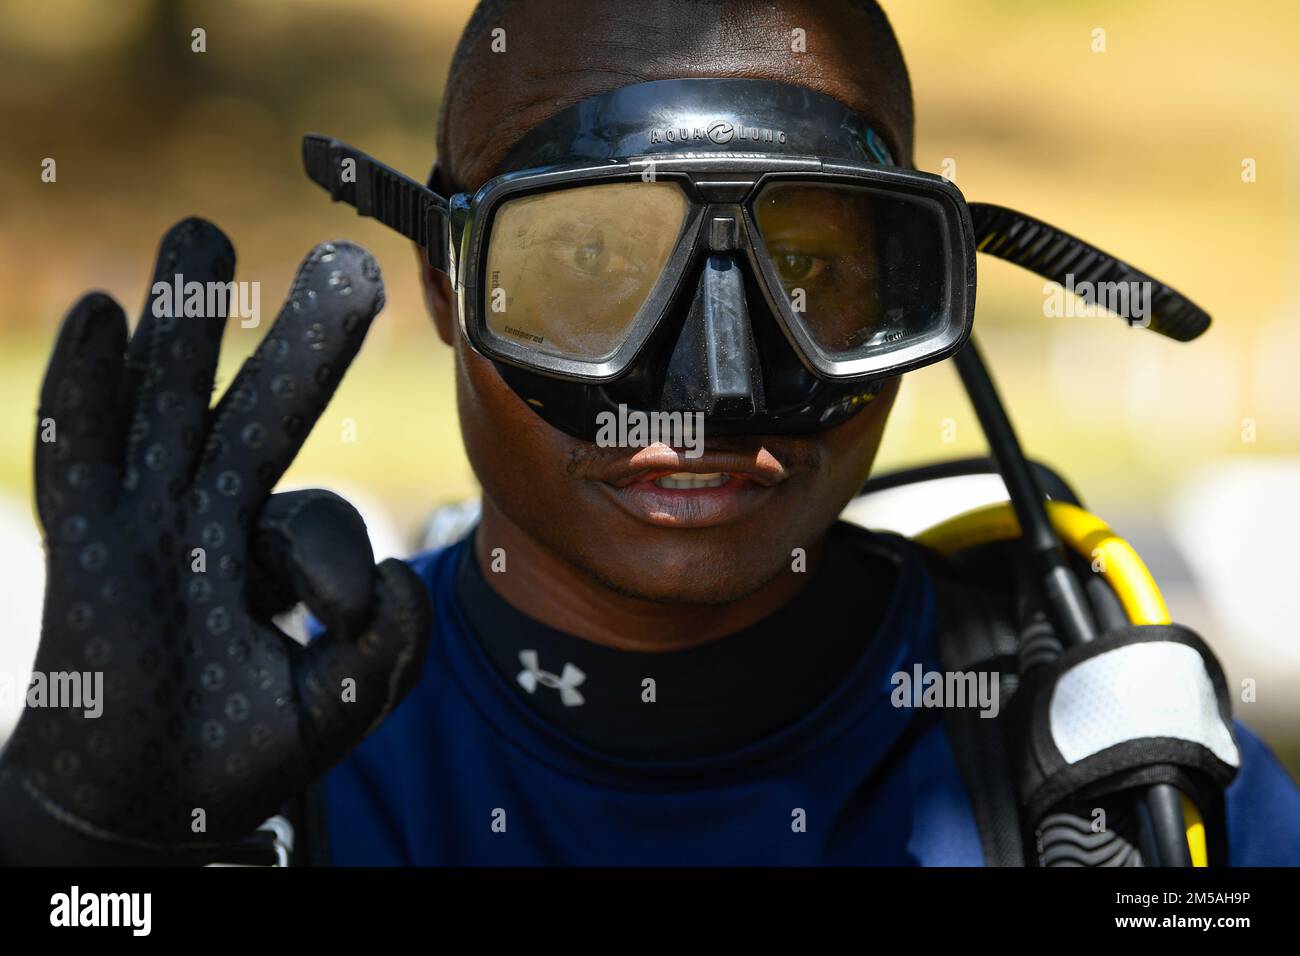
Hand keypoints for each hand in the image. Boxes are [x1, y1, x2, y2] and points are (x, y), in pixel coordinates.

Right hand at [0, 218, 430, 862]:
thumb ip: (387, 655)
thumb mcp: (333, 710)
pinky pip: (77, 456)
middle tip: (346, 262)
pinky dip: (84, 388)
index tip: (338, 616)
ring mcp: (143, 527)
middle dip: (298, 344)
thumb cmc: (236, 754)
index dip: (335, 564)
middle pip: (259, 417)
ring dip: (184, 327)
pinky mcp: (83, 549)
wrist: (140, 804)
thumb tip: (400, 580)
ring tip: (203, 234)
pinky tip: (102, 312)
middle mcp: (214, 522)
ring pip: (167, 410)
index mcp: (277, 554)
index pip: (320, 524)